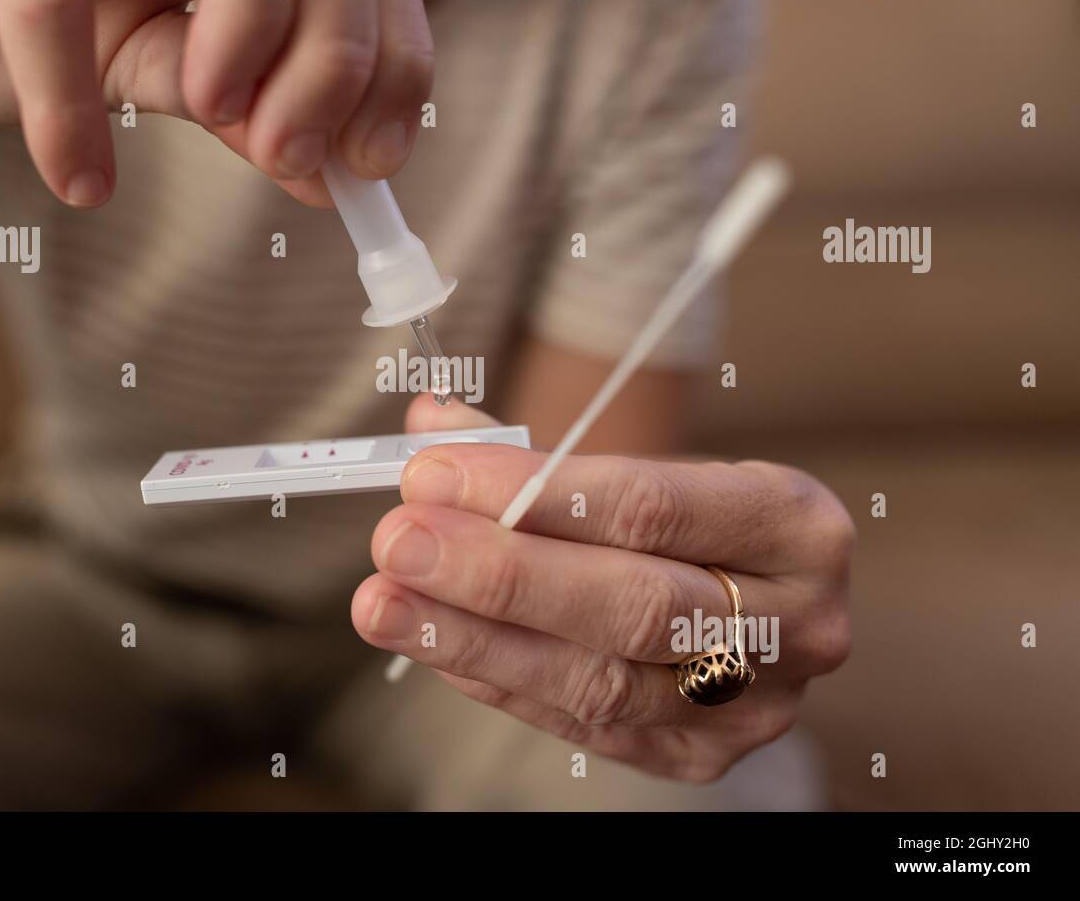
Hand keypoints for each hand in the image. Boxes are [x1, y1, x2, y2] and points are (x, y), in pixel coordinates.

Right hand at [0, 0, 431, 206]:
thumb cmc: (7, 16)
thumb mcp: (142, 63)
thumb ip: (234, 99)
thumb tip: (330, 169)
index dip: (390, 53)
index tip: (377, 159)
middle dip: (332, 58)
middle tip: (300, 160)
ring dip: (245, 50)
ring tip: (229, 131)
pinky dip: (68, 100)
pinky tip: (81, 177)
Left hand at [353, 395, 853, 781]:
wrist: (745, 595)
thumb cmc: (686, 519)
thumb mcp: (639, 465)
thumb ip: (533, 449)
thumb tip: (429, 426)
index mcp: (796, 523)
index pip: (653, 507)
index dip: (533, 491)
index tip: (432, 473)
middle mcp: (798, 623)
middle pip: (631, 605)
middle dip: (498, 572)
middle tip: (398, 542)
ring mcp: (754, 705)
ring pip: (599, 680)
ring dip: (474, 638)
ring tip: (384, 602)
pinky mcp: (700, 757)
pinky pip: (582, 725)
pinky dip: (498, 680)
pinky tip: (435, 641)